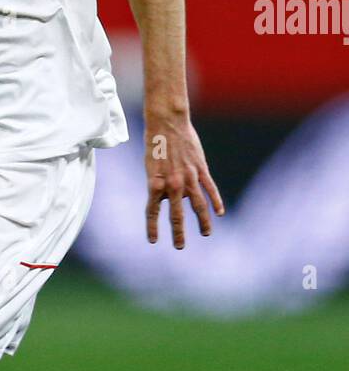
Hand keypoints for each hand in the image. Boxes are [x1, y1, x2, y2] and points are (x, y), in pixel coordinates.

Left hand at [144, 116, 224, 247]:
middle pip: (176, 215)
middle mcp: (171, 183)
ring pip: (198, 205)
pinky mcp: (200, 169)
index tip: (153, 241)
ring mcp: (188, 177)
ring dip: (202, 222)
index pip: (152, 211)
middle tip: (179, 247)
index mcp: (155, 183)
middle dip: (178, 233)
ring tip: (205, 234)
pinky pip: (210, 188)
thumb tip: (173, 199)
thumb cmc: (154, 143)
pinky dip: (216, 201)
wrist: (166, 122)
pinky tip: (219, 213)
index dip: (152, 227)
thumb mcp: (151, 167)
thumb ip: (160, 184)